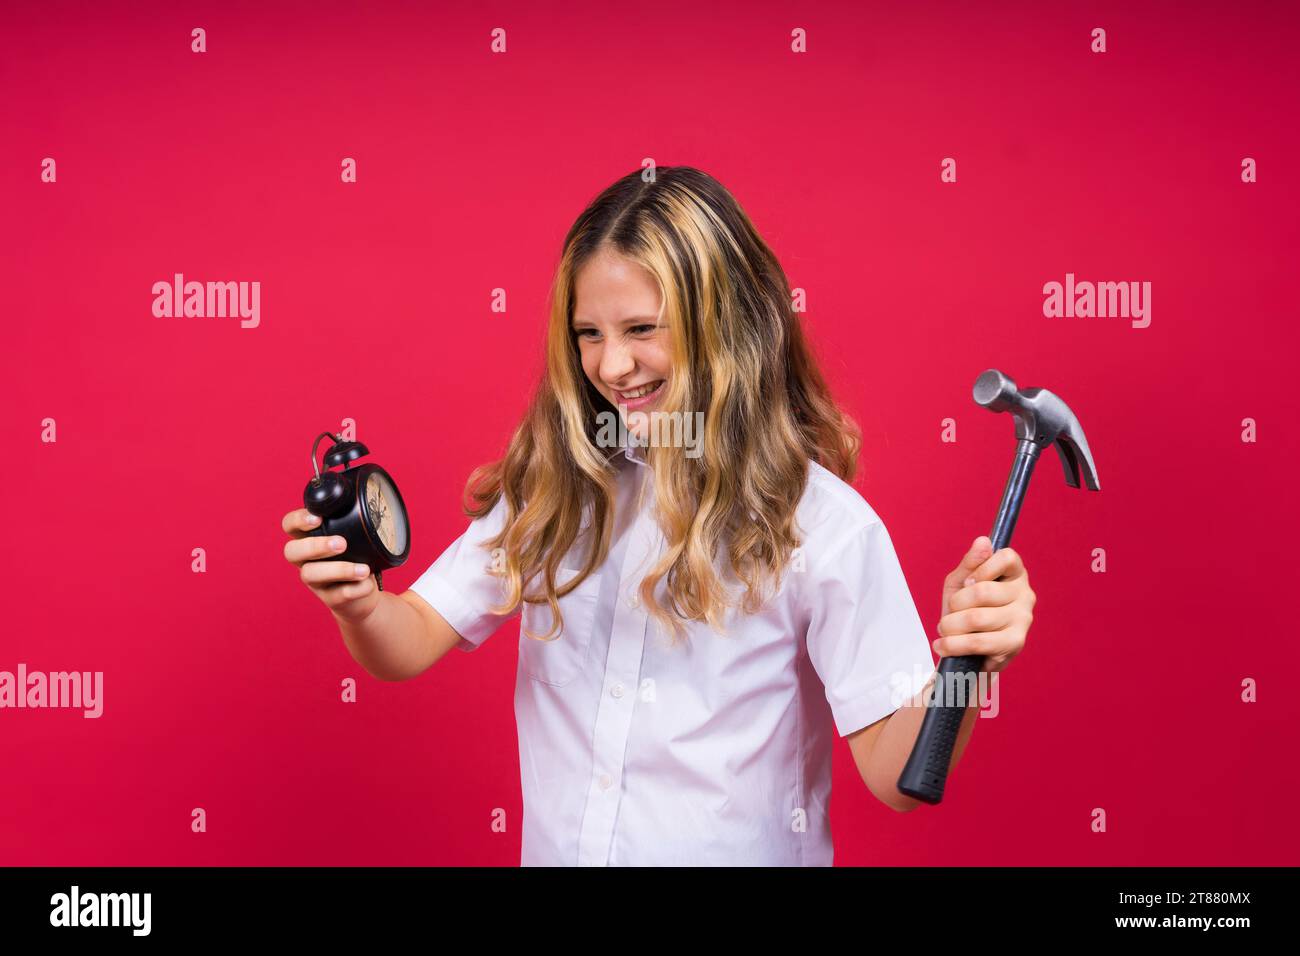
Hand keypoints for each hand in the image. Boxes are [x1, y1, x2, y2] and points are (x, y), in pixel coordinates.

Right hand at [281, 507, 379, 623]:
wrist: (363, 596)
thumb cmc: (356, 559)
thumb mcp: (354, 539)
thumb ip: (354, 523)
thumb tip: (372, 498)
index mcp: (308, 540)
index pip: (289, 526)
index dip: (298, 520)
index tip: (317, 518)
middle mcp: (305, 561)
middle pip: (291, 552)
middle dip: (315, 546)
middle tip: (342, 543)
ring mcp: (316, 582)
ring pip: (311, 574)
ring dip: (339, 569)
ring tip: (364, 569)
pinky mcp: (330, 600)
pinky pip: (338, 595)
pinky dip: (356, 588)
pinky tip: (368, 583)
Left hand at [934, 536, 1035, 673]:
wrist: (966, 646)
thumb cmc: (965, 609)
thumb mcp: (961, 582)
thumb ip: (970, 562)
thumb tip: (983, 540)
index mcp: (1015, 573)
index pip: (1007, 557)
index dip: (981, 569)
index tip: (968, 582)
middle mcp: (1025, 595)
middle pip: (983, 591)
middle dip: (955, 604)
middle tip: (950, 613)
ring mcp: (1023, 620)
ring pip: (976, 618)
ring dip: (950, 626)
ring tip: (945, 631)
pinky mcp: (1015, 643)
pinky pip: (978, 642)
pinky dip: (953, 645)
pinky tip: (944, 645)